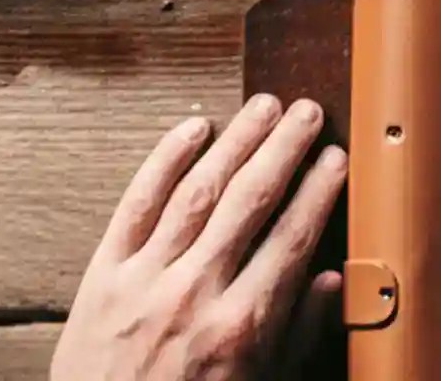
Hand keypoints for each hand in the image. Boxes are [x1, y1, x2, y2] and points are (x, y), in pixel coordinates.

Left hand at [51, 95, 347, 380]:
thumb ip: (299, 333)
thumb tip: (332, 279)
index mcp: (241, 326)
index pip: (291, 239)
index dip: (318, 191)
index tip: (336, 159)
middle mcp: (195, 293)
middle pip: (250, 201)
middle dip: (284, 149)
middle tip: (307, 113)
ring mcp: (145, 278)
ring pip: (199, 191)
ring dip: (236, 141)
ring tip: (263, 107)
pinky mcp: (104, 273)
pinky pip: (137, 202)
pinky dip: (166, 160)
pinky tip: (194, 128)